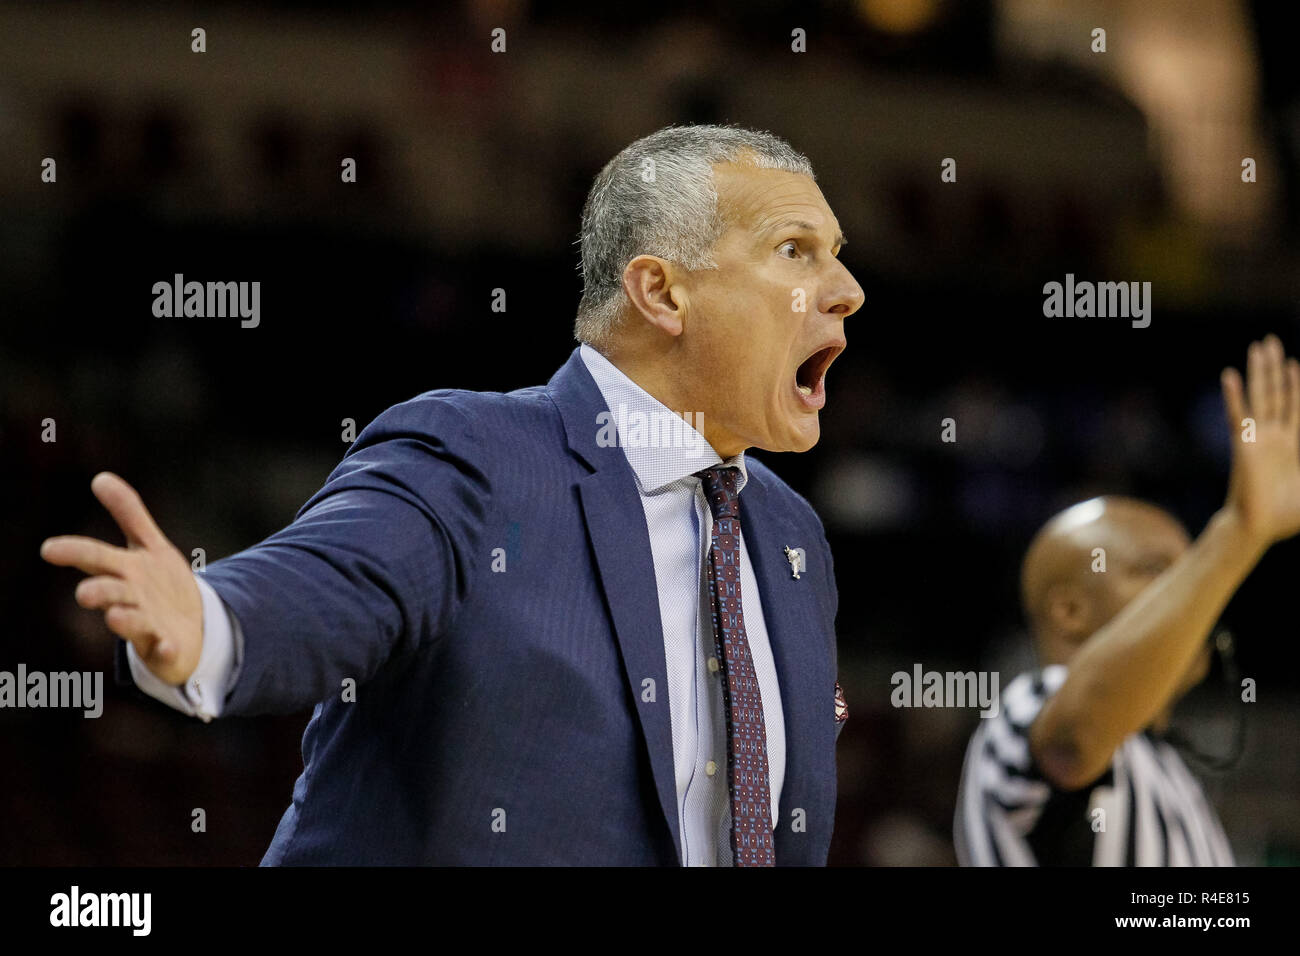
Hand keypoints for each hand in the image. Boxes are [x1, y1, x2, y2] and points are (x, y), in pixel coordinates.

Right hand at [41, 472, 202, 684]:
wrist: (191, 630)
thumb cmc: (160, 586)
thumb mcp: (150, 546)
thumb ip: (129, 513)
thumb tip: (100, 477)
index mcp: (125, 571)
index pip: (96, 557)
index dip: (75, 552)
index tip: (49, 549)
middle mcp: (130, 598)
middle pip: (111, 592)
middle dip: (100, 591)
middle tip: (85, 593)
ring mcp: (146, 625)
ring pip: (132, 622)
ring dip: (125, 619)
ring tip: (116, 616)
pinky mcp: (165, 646)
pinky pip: (164, 648)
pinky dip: (164, 648)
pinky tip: (168, 645)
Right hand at [1220, 334, 1299, 549]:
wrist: (1259, 528)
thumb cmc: (1287, 516)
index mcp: (1292, 445)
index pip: (1295, 407)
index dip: (1295, 385)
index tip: (1294, 364)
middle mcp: (1274, 436)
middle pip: (1276, 393)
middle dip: (1275, 368)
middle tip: (1271, 342)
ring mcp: (1257, 438)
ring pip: (1261, 397)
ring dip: (1260, 371)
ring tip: (1259, 347)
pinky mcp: (1243, 444)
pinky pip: (1238, 415)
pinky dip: (1233, 396)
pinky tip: (1229, 376)